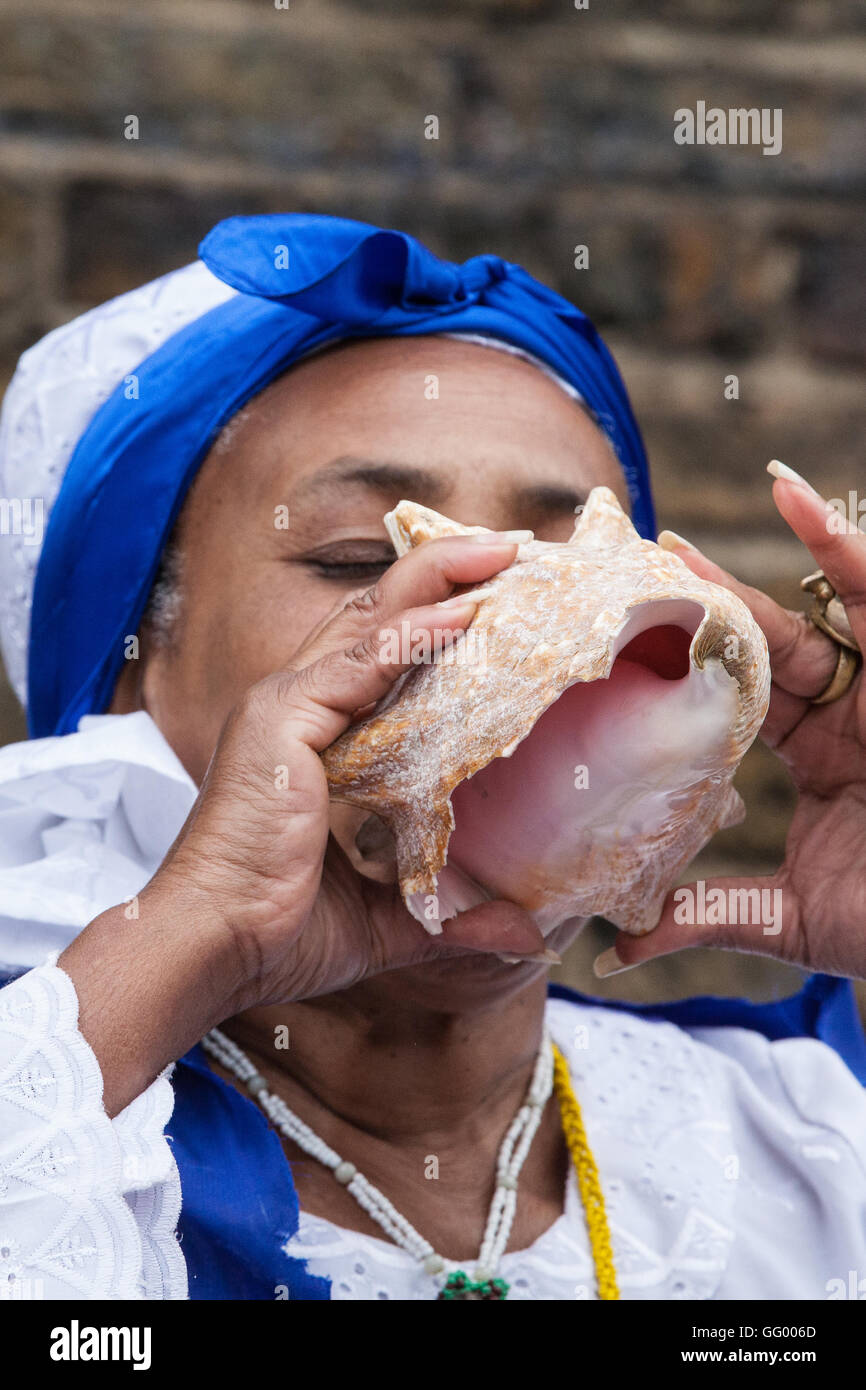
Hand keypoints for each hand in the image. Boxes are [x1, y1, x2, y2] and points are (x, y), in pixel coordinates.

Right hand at [154, 525, 550, 1010]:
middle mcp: (297, 705)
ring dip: (438, 579)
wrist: (215, 949)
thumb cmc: (280, 933)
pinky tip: (463, 613)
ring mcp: (284, 705)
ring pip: (369, 619)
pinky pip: (356, 663)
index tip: (504, 599)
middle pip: (378, 614)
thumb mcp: (386, 918)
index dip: (437, 619)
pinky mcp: (282, 719)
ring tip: (502, 551)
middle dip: (444, 574)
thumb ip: (453, 916)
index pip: (380, 652)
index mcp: (315, 736)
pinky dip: (411, 634)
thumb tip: (526, 936)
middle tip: (513, 550)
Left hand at [595, 463, 865, 981]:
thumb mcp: (786, 919)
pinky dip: (851, 552)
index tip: (632, 624)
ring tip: (752, 498)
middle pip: (780, 636)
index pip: (746, 689)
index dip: (695, 654)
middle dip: (720, 594)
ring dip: (805, 544)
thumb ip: (706, 915)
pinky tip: (806, 505)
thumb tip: (613, 950)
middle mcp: (855, 712)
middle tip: (652, 553)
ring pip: (845, 602)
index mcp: (818, 752)